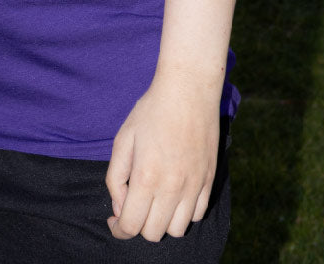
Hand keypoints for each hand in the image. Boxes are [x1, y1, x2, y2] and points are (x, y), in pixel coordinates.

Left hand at [105, 75, 218, 242]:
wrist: (188, 89)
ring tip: (154, 203)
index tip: (114, 221)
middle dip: (138, 225)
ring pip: (177, 230)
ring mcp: (194, 185)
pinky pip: (197, 215)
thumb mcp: (123, 139)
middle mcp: (172, 187)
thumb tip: (120, 209)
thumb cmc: (151, 111)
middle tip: (132, 206)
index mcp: (146, 177)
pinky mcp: (208, 180)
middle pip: (153, 233)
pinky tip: (174, 196)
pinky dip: (183, 214)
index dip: (118, 230)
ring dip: (162, 223)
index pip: (131, 227)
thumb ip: (116, 178)